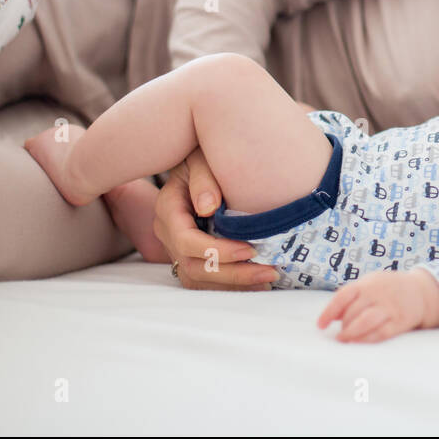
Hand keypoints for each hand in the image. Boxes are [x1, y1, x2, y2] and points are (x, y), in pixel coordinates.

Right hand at [151, 148, 278, 290]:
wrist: (200, 158)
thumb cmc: (204, 153)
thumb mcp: (202, 157)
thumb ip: (204, 179)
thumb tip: (208, 208)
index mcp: (168, 208)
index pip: (187, 241)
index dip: (218, 251)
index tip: (251, 249)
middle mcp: (168, 232)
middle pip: (194, 267)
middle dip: (234, 274)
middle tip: (270, 271)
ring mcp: (176, 246)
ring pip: (198, 279)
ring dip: (233, 285)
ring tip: (268, 280)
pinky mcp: (189, 254)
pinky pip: (204, 280)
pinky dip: (230, 285)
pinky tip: (257, 283)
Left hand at [317, 269, 438, 342]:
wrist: (421, 291)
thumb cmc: (388, 289)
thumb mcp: (369, 284)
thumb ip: (351, 297)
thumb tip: (331, 317)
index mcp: (367, 283)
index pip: (343, 296)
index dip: (329, 312)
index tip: (320, 325)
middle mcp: (377, 294)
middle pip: (353, 312)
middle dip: (343, 326)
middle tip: (339, 336)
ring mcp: (390, 307)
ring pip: (366, 322)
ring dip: (352, 334)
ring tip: (344, 340)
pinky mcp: (400, 321)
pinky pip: (382, 332)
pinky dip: (368, 340)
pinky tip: (359, 343)